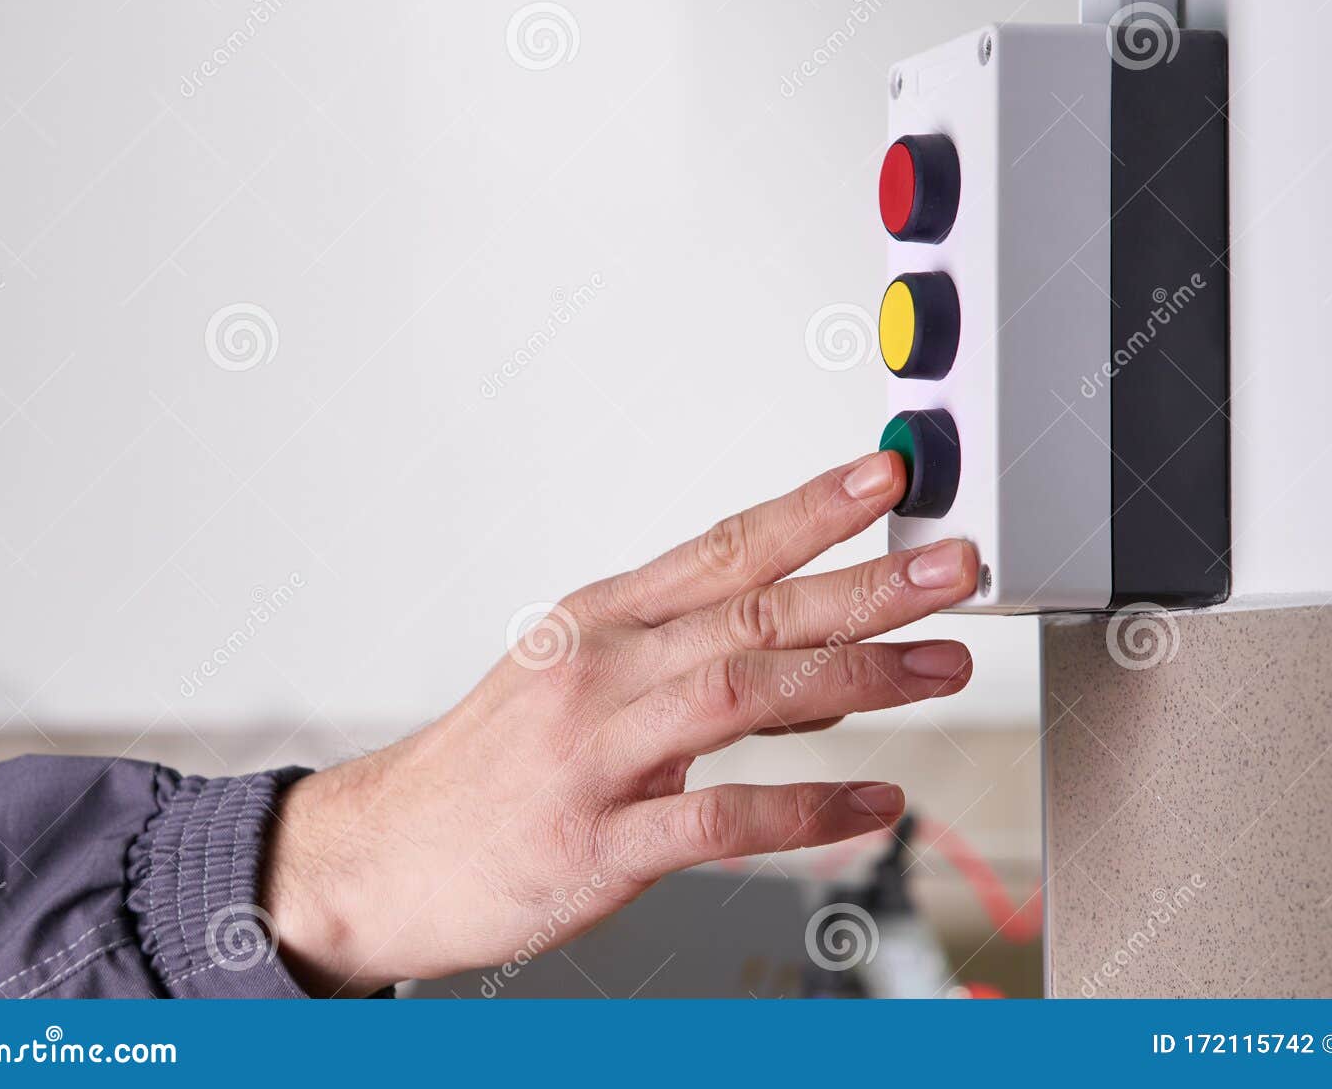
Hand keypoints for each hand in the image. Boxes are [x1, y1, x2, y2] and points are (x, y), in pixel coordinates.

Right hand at [262, 451, 978, 994]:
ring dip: (857, 679)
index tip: (886, 475)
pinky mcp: (597, 844)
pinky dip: (809, 808)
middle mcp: (599, 672)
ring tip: (941, 668)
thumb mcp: (578, 684)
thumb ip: (698, 665)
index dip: (809, 508)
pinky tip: (874, 800)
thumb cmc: (488, 766)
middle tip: (952, 567)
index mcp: (597, 622)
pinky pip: (722, 818)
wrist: (379, 856)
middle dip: (864, 583)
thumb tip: (824, 661)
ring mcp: (595, 756)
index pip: (720, 547)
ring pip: (744, 693)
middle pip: (751, 610)